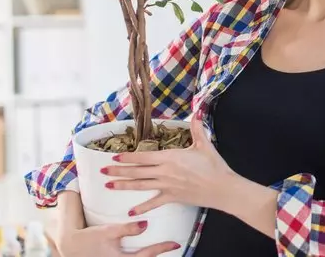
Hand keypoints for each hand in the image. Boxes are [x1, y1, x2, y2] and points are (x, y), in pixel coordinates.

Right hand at [56, 220, 180, 256]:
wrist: (72, 247)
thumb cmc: (90, 238)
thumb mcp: (109, 232)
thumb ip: (127, 229)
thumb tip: (145, 224)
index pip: (147, 255)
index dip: (161, 248)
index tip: (175, 243)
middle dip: (160, 256)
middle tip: (174, 247)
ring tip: (165, 250)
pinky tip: (149, 254)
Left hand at [102, 115, 236, 215]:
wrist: (221, 188)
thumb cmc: (213, 165)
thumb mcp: (204, 144)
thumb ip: (197, 129)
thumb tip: (197, 112)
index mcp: (170, 157)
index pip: (143, 157)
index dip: (127, 157)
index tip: (114, 156)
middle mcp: (164, 172)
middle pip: (136, 171)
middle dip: (118, 170)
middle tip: (103, 170)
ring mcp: (167, 186)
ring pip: (140, 185)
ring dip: (123, 185)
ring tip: (108, 185)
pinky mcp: (172, 197)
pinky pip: (154, 202)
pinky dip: (142, 207)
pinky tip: (131, 211)